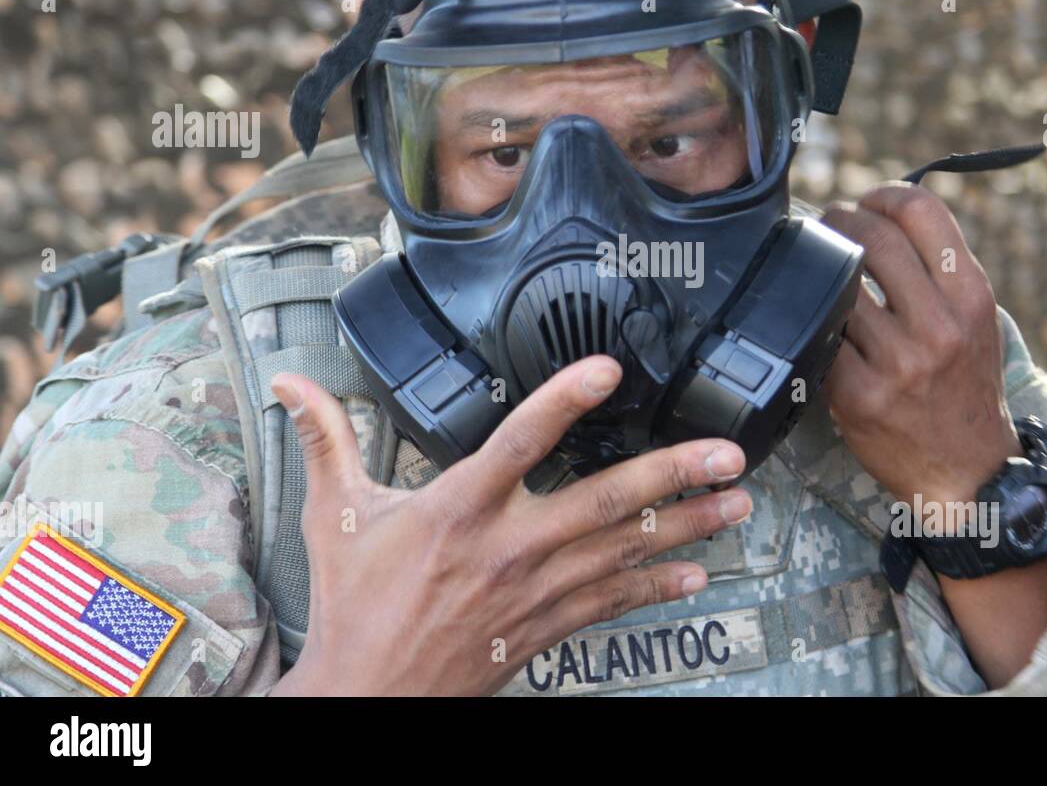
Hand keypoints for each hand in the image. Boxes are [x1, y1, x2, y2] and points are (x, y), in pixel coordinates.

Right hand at [266, 355, 750, 696]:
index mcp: (458, 508)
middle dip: (673, 475)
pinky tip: (697, 574)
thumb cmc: (353, 602)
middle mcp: (508, 547)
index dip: (566, 401)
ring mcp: (534, 591)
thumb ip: (324, 439)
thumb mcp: (335, 513)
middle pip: (603, 502)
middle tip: (727, 455)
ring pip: (623, 552)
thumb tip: (288, 383)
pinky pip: (612, 602)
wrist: (366, 695)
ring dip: (687, 526)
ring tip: (737, 504)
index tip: (610, 370)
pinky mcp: (546, 627)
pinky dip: (656, 587)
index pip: (520, 440)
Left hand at [821, 182, 1021, 508]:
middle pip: (872, 237)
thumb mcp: (975, 321)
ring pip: (839, 283)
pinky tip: (819, 319)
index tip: (868, 201)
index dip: (884, 194)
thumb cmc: (965, 387)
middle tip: (829, 224)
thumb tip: (881, 216)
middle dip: (839, 218)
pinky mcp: (858, 395)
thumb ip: (937, 271)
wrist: (967, 471)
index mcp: (971, 298)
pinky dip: (816, 320)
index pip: (922, 212)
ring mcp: (897, 363)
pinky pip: (822, 335)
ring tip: (819, 268)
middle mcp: (938, 326)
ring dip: (819, 266)